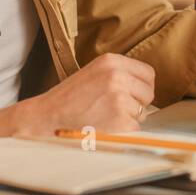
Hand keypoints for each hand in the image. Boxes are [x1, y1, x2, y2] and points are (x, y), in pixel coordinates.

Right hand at [19, 53, 154, 134]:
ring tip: (104, 117)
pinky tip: (104, 128)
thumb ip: (118, 74)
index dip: (141, 86)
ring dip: (129, 119)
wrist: (47, 118)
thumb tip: (145, 86)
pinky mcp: (121, 121)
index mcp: (111, 61)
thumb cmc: (68, 99)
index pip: (148, 73)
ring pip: (142, 113)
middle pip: (148, 93)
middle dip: (138, 103)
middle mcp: (117, 77)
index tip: (132, 94)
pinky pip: (135, 129)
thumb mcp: (93, 73)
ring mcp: (120, 99)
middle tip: (115, 109)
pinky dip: (123, 132)